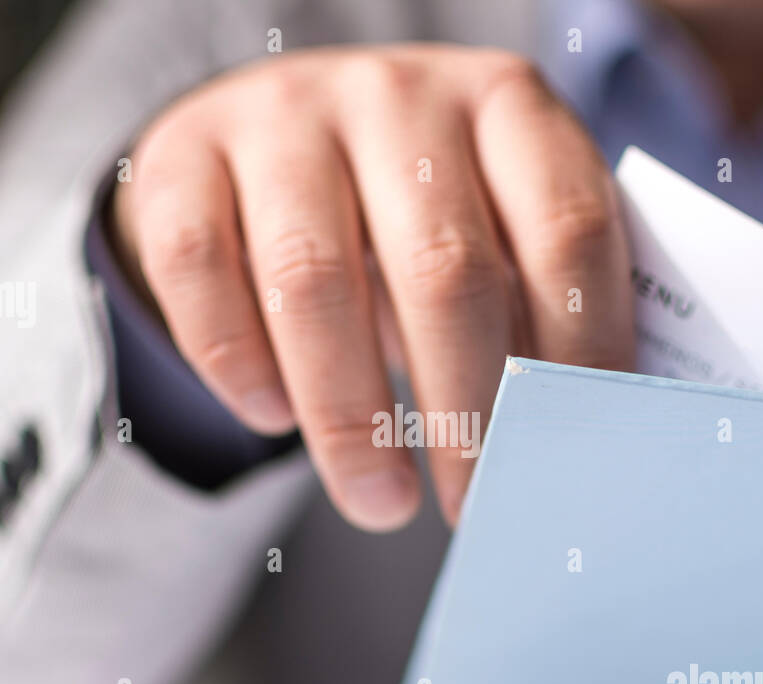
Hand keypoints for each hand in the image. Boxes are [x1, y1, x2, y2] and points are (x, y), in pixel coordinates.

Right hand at [111, 45, 633, 530]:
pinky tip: (271, 419)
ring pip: (314, 279)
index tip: (569, 458)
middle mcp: (396, 96)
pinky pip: (200, 271)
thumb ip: (536, 294)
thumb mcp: (489, 219)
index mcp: (504, 104)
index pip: (565, 233)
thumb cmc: (407, 205)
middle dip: (466, 411)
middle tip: (471, 508)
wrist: (271, 131)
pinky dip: (237, 362)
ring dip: (350, 417)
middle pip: (445, 269)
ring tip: (380, 502)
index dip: (577, 356)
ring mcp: (281, 117)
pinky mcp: (181, 156)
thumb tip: (581, 434)